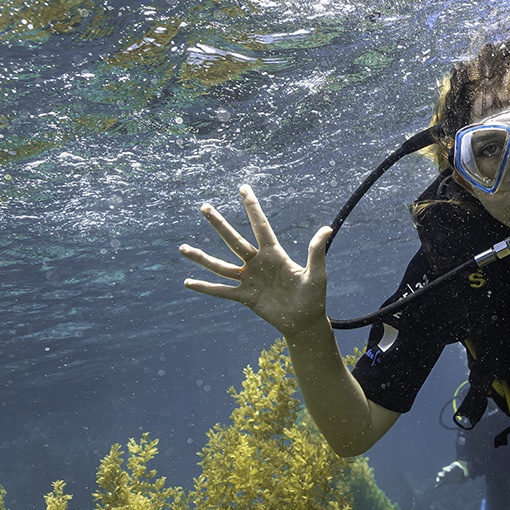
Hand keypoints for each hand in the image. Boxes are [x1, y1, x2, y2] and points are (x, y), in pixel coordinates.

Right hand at [180, 185, 331, 339]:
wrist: (305, 321)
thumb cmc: (313, 296)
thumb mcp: (317, 274)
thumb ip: (316, 252)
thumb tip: (327, 228)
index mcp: (274, 254)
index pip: (260, 225)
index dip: (252, 207)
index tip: (243, 188)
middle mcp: (257, 263)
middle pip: (234, 240)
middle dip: (219, 224)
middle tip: (204, 206)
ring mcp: (249, 280)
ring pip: (220, 266)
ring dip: (201, 258)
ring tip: (182, 248)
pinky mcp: (245, 297)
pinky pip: (221, 291)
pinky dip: (205, 288)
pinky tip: (188, 282)